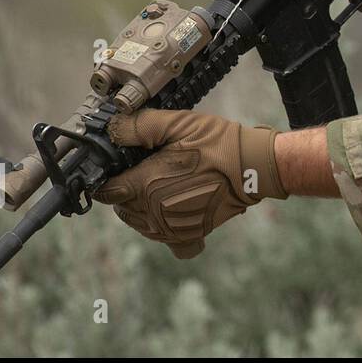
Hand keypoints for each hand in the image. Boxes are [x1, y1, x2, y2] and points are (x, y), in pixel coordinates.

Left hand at [95, 109, 287, 258]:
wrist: (254, 168)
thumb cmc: (218, 144)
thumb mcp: (178, 123)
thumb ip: (139, 125)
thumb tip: (110, 127)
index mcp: (146, 185)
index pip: (107, 190)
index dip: (110, 176)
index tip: (123, 166)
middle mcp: (153, 212)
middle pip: (121, 206)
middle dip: (128, 188)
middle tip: (151, 169)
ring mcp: (170, 228)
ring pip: (136, 222)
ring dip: (140, 207)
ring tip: (164, 185)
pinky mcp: (186, 236)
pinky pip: (163, 239)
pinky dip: (162, 228)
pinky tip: (170, 211)